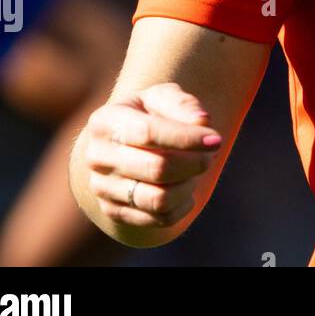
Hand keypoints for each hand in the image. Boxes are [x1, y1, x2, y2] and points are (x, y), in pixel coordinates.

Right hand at [78, 82, 222, 228]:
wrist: (123, 143)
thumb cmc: (150, 114)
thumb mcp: (163, 97)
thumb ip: (182, 104)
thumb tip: (201, 121)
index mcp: (105, 121)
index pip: (149, 132)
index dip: (187, 138)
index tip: (216, 139)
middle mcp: (97, 156)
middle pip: (156, 168)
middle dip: (194, 163)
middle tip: (210, 155)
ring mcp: (102, 187)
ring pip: (158, 199)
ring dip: (189, 185)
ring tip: (197, 171)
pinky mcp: (113, 211)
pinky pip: (159, 219)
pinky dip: (183, 204)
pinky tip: (187, 187)